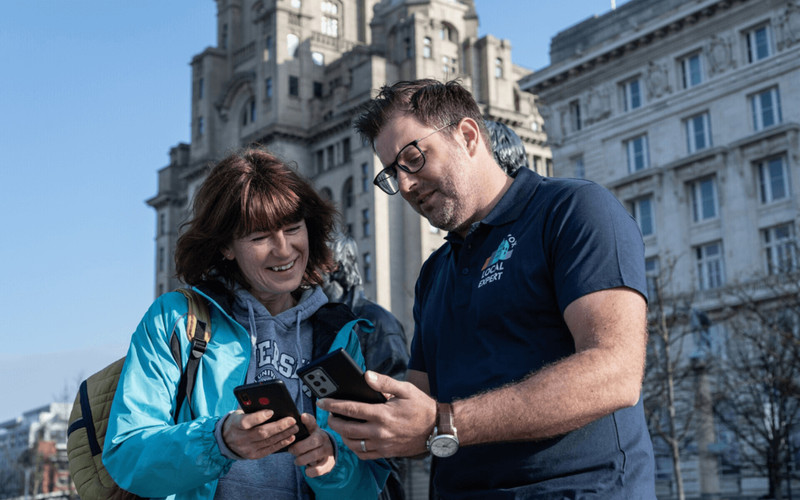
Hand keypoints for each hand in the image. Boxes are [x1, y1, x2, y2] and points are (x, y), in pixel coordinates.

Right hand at [222, 409, 299, 458]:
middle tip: (292, 420)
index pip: (246, 422)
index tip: (271, 411)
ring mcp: (247, 448)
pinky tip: (290, 438)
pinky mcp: (253, 455)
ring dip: (284, 434)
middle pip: (261, 432)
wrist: (226, 441)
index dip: (259, 417)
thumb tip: (268, 400)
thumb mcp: (239, 412)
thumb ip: (251, 407)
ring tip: (295, 428)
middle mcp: (240, 438)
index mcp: (235, 424)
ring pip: (268, 441)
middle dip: (279, 426)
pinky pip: (269, 450)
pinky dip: (281, 444)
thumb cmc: (237, 422)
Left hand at [288, 413, 335, 476]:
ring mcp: (327, 451)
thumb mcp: (308, 432)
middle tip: (291, 450)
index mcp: (316, 429)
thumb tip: (294, 420)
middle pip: (314, 441)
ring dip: (302, 460)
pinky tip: (307, 469)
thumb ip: (300, 428)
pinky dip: (310, 471)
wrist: (328, 451)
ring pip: (314, 455)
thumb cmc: (312, 440)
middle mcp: (323, 439)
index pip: (312, 422)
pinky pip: (318, 469)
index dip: (307, 419)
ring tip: (297, 461)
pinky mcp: (328, 464)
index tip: (302, 417)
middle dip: (299, 448)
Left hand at [317, 371, 436, 458]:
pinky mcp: (387, 452)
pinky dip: (354, 448)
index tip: (322, 402)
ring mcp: (383, 444)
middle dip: (334, 421)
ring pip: (353, 443)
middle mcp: (380, 431)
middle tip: (330, 414)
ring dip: (342, 435)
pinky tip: (353, 439)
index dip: (333, 405)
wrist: (437, 429)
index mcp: (383, 414)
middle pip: (347, 429)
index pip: (351, 409)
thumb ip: (384, 383)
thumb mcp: (405, 389)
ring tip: (340, 425)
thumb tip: (366, 375)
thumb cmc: (421, 407)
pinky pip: (364, 454)